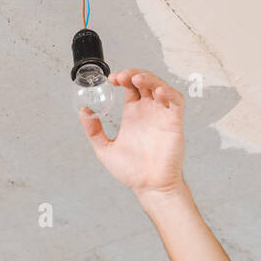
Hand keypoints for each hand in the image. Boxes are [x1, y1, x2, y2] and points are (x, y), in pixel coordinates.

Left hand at [78, 68, 185, 196]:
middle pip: (144, 81)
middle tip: (121, 77)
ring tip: (137, 80)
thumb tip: (83, 111)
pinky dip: (169, 92)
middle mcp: (148, 111)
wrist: (150, 187)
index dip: (123, 77)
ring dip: (150, 78)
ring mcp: (161, 115)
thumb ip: (94, 131)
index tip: (111, 79)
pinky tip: (158, 92)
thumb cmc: (132, 171)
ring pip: (160, 85)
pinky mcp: (174, 122)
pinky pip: (176, 100)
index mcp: (133, 114)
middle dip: (134, 74)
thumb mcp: (104, 149)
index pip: (130, 86)